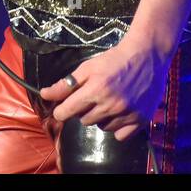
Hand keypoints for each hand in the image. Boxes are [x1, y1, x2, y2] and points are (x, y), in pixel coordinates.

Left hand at [39, 36, 170, 141]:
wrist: (146, 55)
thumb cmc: (114, 59)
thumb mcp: (87, 67)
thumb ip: (65, 84)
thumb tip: (44, 95)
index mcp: (95, 90)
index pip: (67, 112)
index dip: (62, 110)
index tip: (66, 107)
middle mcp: (111, 104)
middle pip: (84, 120)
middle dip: (84, 110)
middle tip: (94, 96)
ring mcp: (127, 113)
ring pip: (102, 127)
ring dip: (101, 118)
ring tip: (108, 101)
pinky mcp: (140, 119)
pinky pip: (120, 135)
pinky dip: (117, 127)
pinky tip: (120, 113)